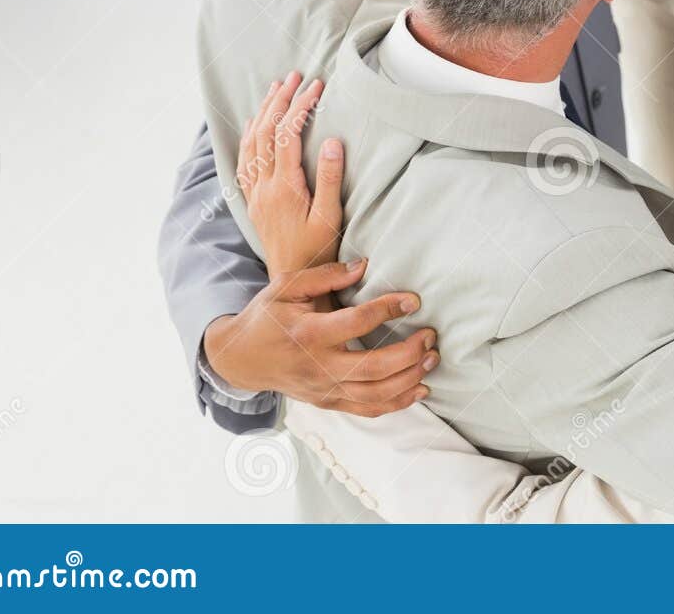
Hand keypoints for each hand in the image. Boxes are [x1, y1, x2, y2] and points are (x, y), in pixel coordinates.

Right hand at [203, 260, 438, 416]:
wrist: (240, 359)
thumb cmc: (266, 317)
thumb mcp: (286, 287)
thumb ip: (325, 275)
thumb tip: (363, 266)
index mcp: (308, 333)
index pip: (357, 323)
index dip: (388, 309)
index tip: (413, 300)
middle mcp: (318, 366)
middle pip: (373, 367)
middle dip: (409, 353)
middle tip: (431, 336)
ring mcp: (323, 389)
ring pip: (375, 394)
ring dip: (410, 378)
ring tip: (432, 359)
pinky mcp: (328, 402)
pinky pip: (367, 409)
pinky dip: (397, 402)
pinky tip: (420, 389)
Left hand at [237, 71, 338, 275]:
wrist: (293, 280)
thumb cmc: (318, 251)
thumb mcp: (330, 217)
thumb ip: (330, 178)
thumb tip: (332, 141)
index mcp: (284, 188)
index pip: (287, 136)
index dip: (300, 107)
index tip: (317, 87)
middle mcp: (264, 187)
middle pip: (265, 132)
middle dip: (279, 100)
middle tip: (295, 77)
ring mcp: (255, 193)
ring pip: (251, 143)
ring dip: (263, 112)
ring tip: (276, 89)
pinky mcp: (254, 200)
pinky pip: (244, 160)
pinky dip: (250, 135)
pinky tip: (255, 124)